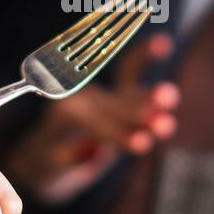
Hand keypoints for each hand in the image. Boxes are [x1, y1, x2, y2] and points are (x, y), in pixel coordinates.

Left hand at [7, 32, 180, 203]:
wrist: (41, 156)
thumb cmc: (46, 166)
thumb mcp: (51, 170)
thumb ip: (70, 159)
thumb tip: (95, 152)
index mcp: (63, 117)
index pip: (94, 123)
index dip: (118, 133)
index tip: (142, 143)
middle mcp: (79, 99)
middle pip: (113, 105)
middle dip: (138, 114)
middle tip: (165, 123)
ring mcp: (97, 95)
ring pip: (126, 89)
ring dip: (150, 95)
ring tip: (172, 98)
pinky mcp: (112, 95)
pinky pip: (129, 70)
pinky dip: (145, 56)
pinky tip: (164, 43)